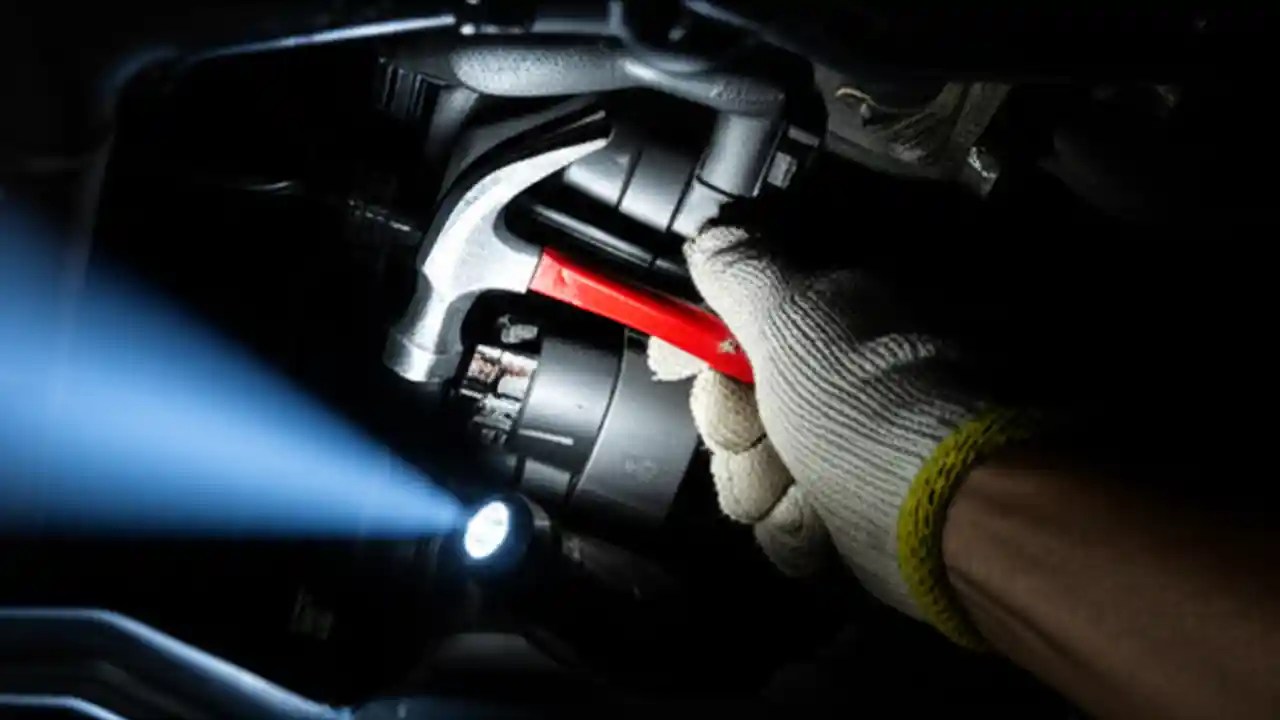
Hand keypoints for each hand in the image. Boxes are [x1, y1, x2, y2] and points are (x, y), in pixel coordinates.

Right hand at [650, 225, 1026, 646]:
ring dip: (762, 485)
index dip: (696, 339)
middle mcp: (840, 375)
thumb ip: (742, 268)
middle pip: (735, 398)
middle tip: (755, 432)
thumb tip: (712, 236)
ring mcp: (846, 444)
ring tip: (800, 486)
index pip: (741, 316)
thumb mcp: (793, 313)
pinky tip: (822, 523)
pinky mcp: (850, 511)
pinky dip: (797, 529)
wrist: (945, 512)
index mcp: (832, 316)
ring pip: (752, 464)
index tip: (671, 362)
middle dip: (733, 427)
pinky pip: (783, 520)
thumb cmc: (862, 402)